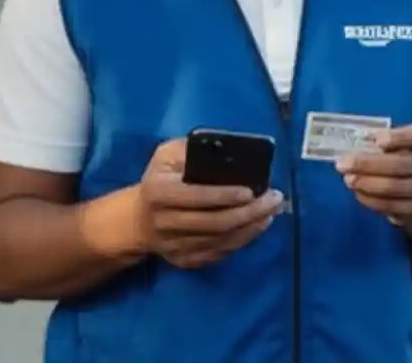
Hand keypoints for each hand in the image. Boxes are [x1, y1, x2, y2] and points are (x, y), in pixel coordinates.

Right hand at [133, 138, 284, 268]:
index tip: (251, 191)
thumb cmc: (159, 180)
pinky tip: (257, 226)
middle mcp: (165, 223)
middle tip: (274, 200)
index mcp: (159, 192)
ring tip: (272, 212)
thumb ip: (191, 150)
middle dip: (249, 213)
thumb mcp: (166, 156)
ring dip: (251, 227)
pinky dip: (242, 241)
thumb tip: (226, 149)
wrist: (138, 221)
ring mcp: (175, 246)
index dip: (225, 195)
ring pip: (221, 241)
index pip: (196, 197)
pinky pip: (219, 254)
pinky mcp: (185, 261)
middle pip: (214, 223)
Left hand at [336, 123, 411, 227]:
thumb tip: (357, 145)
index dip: (400, 137)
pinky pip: (393, 206)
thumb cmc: (403, 158)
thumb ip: (380, 142)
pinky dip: (372, 200)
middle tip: (343, 164)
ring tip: (348, 179)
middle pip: (402, 164)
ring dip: (367, 184)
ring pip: (396, 187)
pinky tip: (358, 193)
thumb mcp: (397, 144)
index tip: (377, 140)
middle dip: (368, 164)